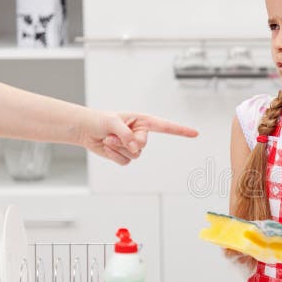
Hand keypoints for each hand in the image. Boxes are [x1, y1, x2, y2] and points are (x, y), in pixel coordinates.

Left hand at [79, 110, 198, 164]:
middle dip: (127, 142)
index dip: (180, 130)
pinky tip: (107, 147)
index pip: (166, 126)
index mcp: (143, 121)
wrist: (86, 130)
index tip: (195, 133)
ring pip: (134, 155)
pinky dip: (114, 156)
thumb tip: (136, 147)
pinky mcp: (125, 155)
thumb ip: (127, 135)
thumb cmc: (100, 120)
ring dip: (118, 148)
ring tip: (108, 139)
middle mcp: (141, 133)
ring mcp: (134, 145)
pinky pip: (125, 161)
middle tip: (113, 135)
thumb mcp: (113, 123)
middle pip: (143, 144)